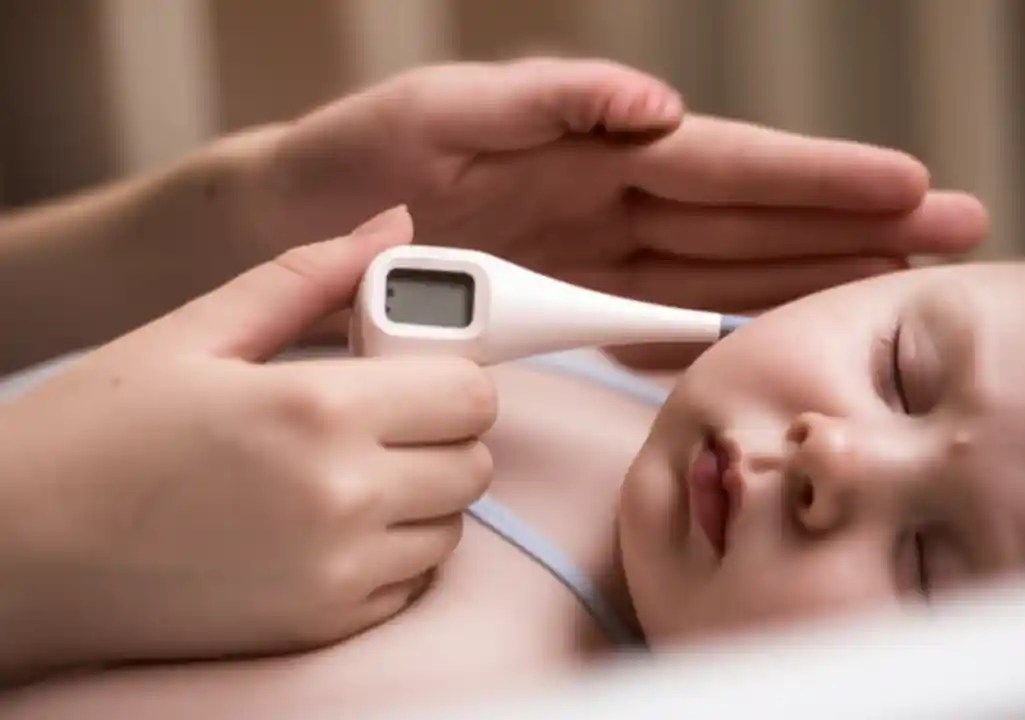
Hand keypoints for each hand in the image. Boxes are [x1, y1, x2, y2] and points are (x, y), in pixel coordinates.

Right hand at [0, 207, 493, 681]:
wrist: (15, 558)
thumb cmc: (91, 438)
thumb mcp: (193, 334)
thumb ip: (308, 277)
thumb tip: (391, 225)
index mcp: (316, 409)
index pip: (471, 393)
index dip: (448, 375)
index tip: (409, 371)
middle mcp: (342, 498)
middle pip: (474, 461)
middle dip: (439, 432)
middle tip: (375, 417)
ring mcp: (336, 573)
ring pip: (451, 524)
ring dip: (420, 494)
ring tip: (341, 470)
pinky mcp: (322, 627)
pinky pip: (411, 582)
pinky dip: (390, 552)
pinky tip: (324, 525)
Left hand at [238, 57, 987, 361]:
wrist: (297, 225)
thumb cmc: (362, 158)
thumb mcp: (446, 111)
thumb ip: (552, 99)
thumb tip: (659, 106)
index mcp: (599, 146)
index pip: (732, 166)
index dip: (821, 179)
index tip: (908, 187)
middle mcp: (617, 199)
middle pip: (757, 218)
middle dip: (857, 225)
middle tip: (959, 234)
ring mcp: (604, 254)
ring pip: (730, 268)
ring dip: (817, 275)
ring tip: (902, 282)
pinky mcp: (576, 302)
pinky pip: (670, 318)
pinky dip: (730, 326)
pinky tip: (781, 332)